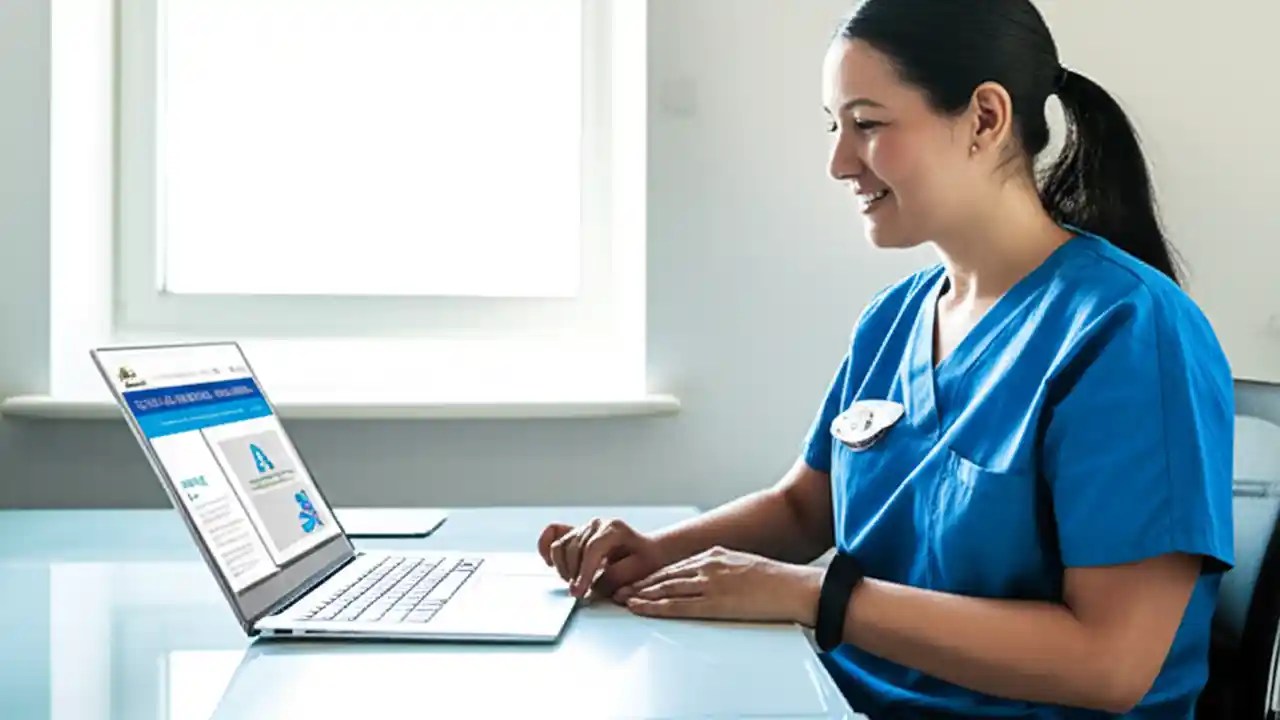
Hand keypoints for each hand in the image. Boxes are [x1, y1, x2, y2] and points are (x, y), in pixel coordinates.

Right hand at [536, 518, 667, 599]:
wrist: (648, 551)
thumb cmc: (645, 561)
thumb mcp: (636, 571)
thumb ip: (613, 578)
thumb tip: (590, 585)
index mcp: (614, 529)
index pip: (592, 549)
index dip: (583, 572)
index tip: (578, 592)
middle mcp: (597, 524)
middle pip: (574, 548)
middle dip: (573, 574)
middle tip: (578, 592)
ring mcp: (585, 527)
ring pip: (561, 544)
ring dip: (563, 567)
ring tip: (573, 582)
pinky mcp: (576, 532)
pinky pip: (553, 532)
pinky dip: (546, 546)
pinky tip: (550, 563)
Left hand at [618, 546, 822, 624]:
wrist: (793, 587)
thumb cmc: (775, 580)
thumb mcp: (743, 564)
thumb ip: (723, 567)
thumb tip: (711, 573)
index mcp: (715, 555)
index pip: (677, 565)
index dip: (655, 574)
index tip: (639, 578)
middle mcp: (707, 565)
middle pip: (665, 575)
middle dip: (640, 582)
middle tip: (620, 587)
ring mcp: (708, 583)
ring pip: (665, 588)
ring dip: (641, 594)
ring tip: (622, 598)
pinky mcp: (713, 602)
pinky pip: (676, 605)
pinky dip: (654, 606)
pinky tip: (640, 607)